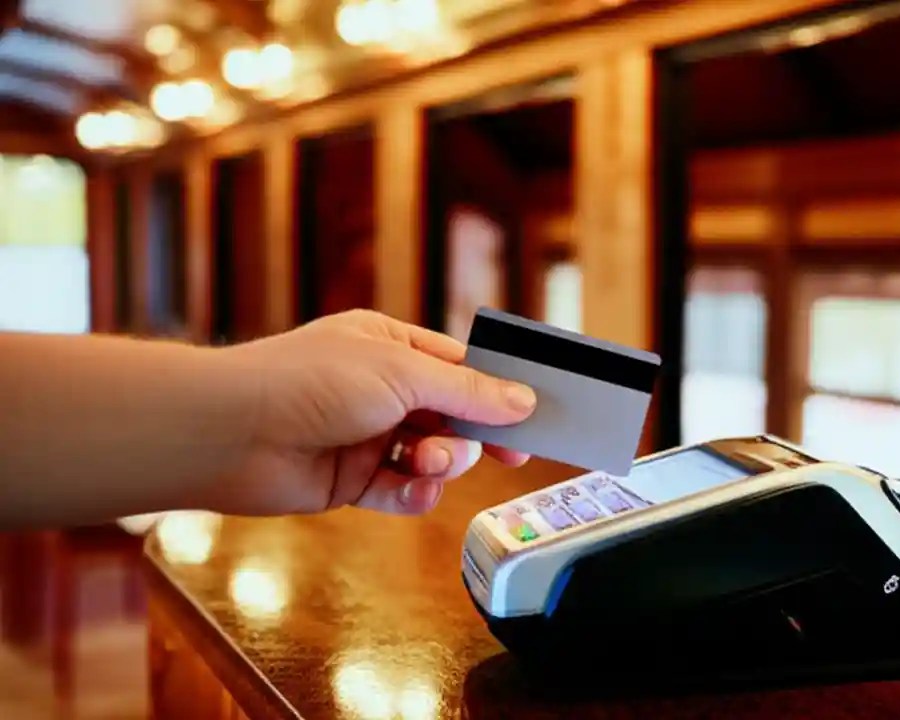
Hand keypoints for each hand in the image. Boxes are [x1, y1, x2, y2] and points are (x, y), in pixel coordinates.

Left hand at [208, 310, 535, 515]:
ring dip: (442, 464)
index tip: (530, 418)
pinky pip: (400, 490)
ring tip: (428, 464)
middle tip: (508, 454)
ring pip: (431, 456)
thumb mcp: (404, 373)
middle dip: (474, 435)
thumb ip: (469, 391)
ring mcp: (365, 435)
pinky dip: (414, 493)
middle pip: (452, 416)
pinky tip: (414, 488)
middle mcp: (380, 388)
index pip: (460, 366)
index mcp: (391, 344)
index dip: (497, 393)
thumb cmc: (308, 381)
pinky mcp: (349, 479)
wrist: (231, 432)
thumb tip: (522, 400)